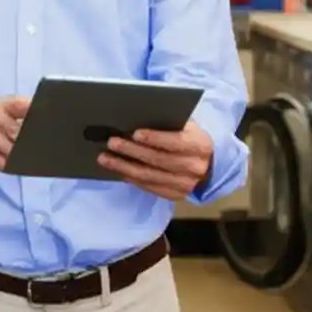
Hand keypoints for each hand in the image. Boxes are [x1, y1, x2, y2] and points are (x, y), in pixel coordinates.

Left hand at [97, 121, 213, 199]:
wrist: (207, 163)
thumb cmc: (189, 137)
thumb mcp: (186, 125)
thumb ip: (168, 122)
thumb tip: (136, 117)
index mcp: (200, 145)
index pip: (176, 142)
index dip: (155, 138)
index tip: (135, 133)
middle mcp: (195, 167)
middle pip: (159, 160)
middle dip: (133, 151)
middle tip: (112, 142)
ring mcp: (185, 184)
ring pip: (150, 176)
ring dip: (124, 166)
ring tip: (105, 158)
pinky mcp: (175, 195)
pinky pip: (149, 187)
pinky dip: (131, 177)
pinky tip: (117, 169)